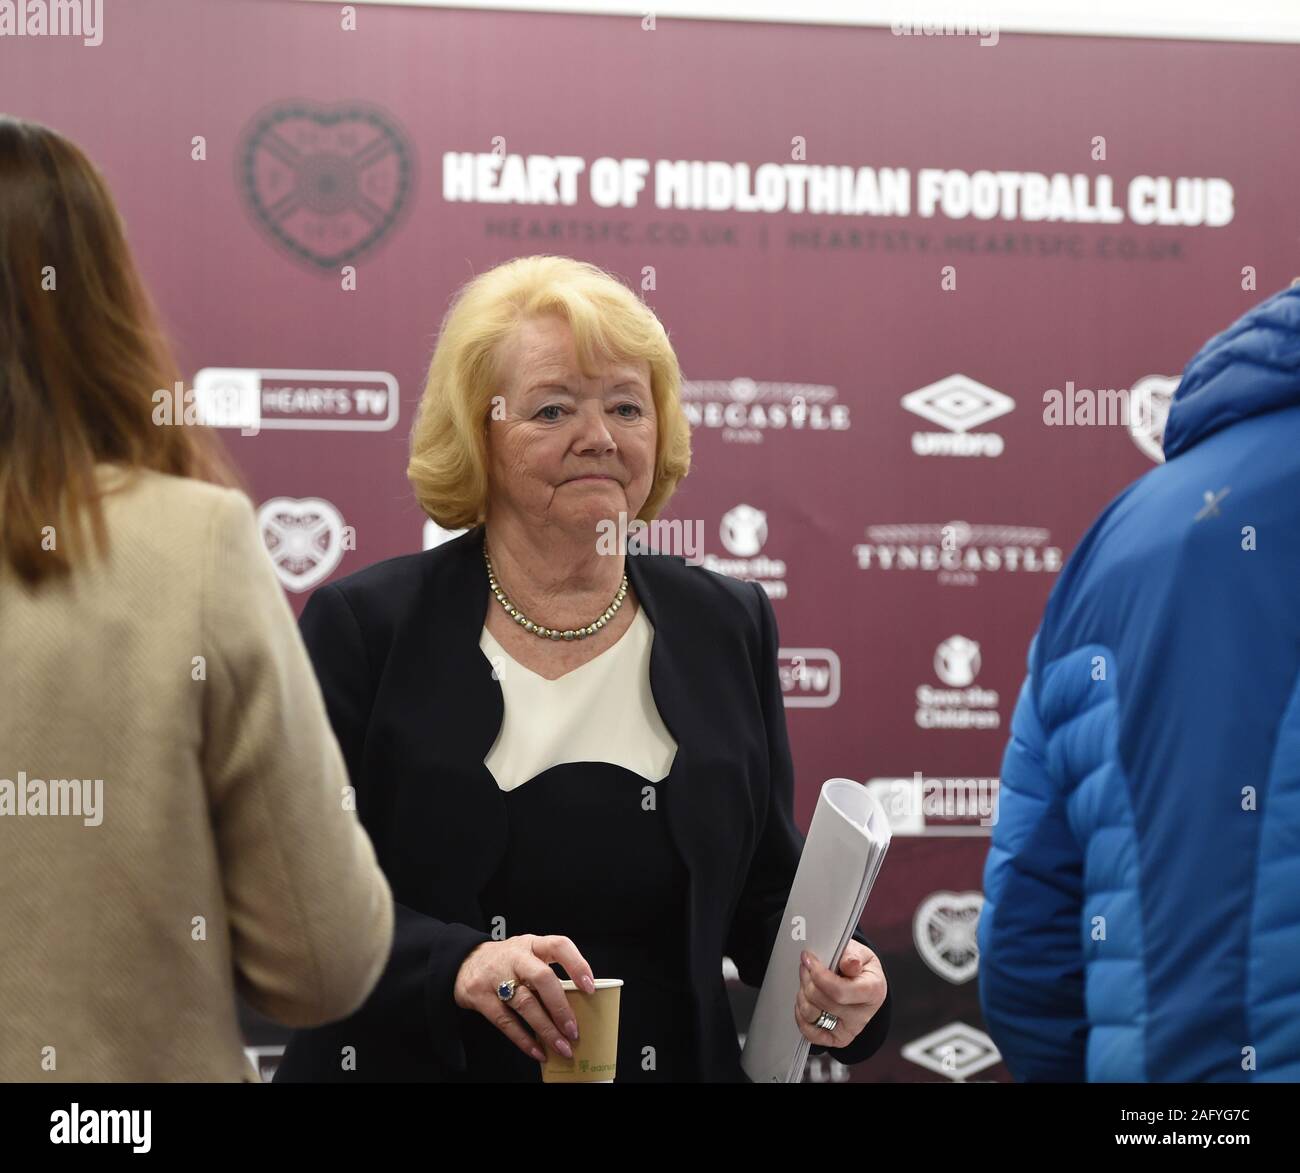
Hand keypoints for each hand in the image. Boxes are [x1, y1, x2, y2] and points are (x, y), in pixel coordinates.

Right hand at [454, 934, 596, 1063]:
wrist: (464, 961)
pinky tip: (538, 1051)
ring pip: (525, 1003)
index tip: (590, 987)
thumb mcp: (527, 955)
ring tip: (561, 1046)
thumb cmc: (506, 961)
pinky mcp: (481, 996)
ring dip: (546, 1029)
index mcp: (532, 944)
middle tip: (574, 1030)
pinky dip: (524, 1039)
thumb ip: (547, 972)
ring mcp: (496, 976)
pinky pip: (505, 1021)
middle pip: (542, 978)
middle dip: (560, 1007)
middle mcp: (515, 957)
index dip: (577, 964)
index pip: (558, 945)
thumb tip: (576, 1007)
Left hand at [793, 941, 886, 1051]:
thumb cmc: (860, 967)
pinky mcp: (838, 1039)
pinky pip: (811, 1033)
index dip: (819, 976)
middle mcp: (863, 1015)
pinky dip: (801, 1016)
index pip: (839, 991)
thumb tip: (850, 964)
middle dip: (808, 980)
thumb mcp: (860, 953)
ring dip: (803, 995)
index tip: (809, 959)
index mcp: (873, 991)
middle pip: (823, 1001)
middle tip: (806, 965)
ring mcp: (850, 1029)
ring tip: (807, 981)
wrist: (864, 982)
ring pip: (813, 1015)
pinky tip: (805, 1000)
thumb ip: (853, 956)